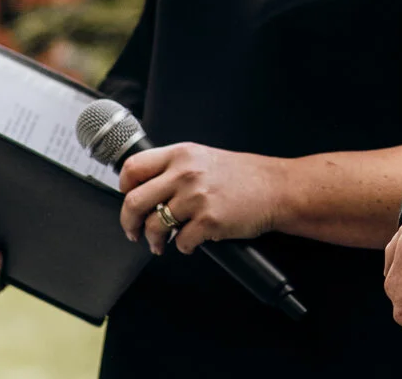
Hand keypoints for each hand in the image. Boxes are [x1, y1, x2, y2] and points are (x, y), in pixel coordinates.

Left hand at [118, 142, 284, 254]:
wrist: (277, 188)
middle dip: (129, 223)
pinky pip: (180, 242)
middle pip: (134, 201)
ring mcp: (196, 198)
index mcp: (182, 154)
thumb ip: (176, 168)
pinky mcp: (208, 221)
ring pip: (154, 226)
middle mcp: (185, 173)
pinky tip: (192, 241)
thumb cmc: (244, 176)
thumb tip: (145, 188)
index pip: (134, 168)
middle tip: (133, 231)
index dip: (124, 187)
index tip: (127, 197)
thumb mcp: (205, 159)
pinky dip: (183, 246)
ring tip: (160, 244)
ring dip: (154, 241)